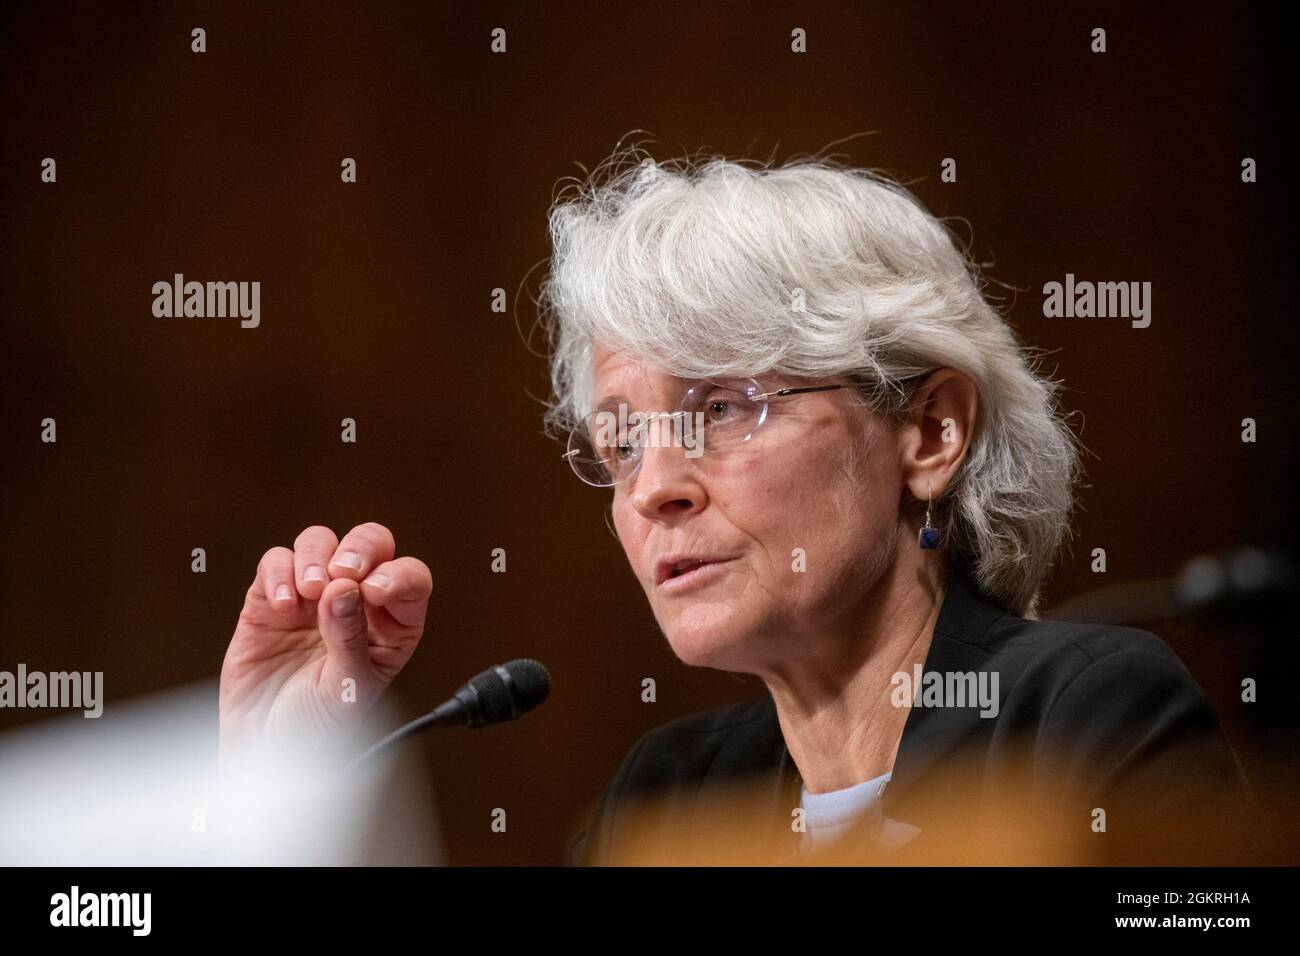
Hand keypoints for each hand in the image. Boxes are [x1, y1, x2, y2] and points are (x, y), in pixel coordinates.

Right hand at [219, 522, 431, 765]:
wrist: (264, 750)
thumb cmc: (318, 728)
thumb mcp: (347, 689)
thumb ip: (349, 637)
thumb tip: (346, 588)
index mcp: (392, 626)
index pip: (409, 579)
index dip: (397, 575)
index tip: (374, 592)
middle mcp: (356, 604)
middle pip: (369, 545)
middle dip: (359, 549)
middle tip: (343, 573)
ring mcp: (312, 598)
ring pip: (320, 543)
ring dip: (315, 556)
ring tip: (309, 592)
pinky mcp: (270, 601)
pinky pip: (276, 563)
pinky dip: (278, 573)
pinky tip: (282, 605)